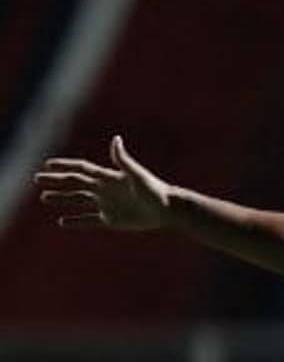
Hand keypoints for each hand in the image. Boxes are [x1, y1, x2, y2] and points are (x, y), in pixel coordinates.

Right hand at [34, 135, 173, 230]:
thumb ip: (123, 160)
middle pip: (76, 184)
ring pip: (79, 201)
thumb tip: (116, 139)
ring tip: (45, 198)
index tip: (47, 164)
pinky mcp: (112, 220)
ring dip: (62, 199)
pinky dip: (76, 222)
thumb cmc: (155, 191)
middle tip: (38, 179)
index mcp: (109, 177)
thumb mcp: (138, 175)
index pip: (82, 169)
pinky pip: (89, 221)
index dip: (65, 166)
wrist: (169, 210)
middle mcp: (105, 190)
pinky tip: (62, 222)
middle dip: (57, 181)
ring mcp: (107, 205)